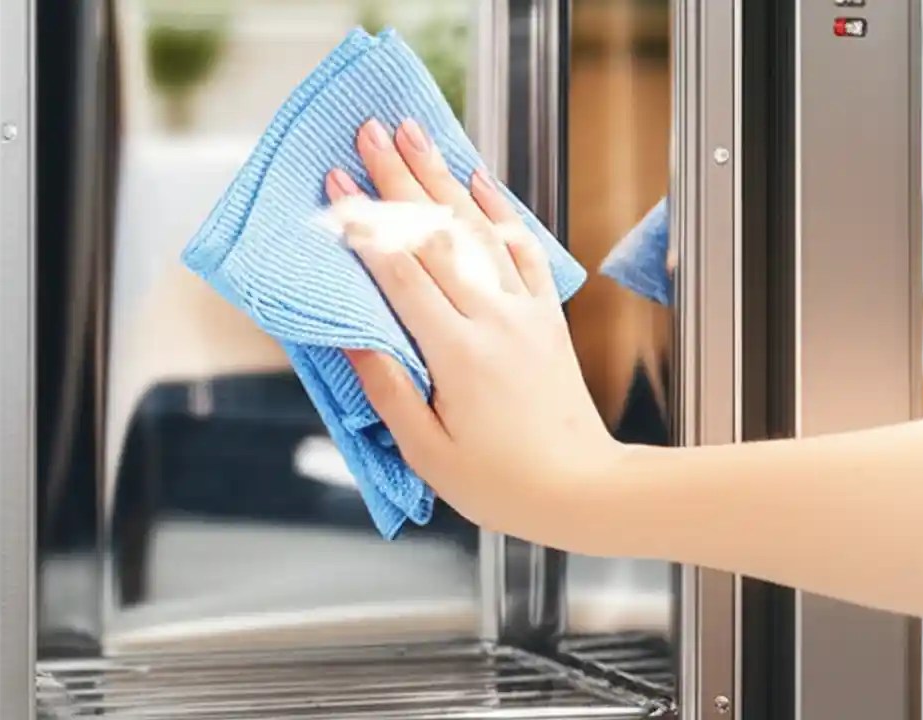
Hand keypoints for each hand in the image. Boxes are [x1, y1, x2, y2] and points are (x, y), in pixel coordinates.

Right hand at [324, 117, 622, 534]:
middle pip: (435, 235)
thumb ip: (388, 390)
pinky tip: (478, 181)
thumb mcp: (428, 450)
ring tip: (417, 134)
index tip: (338, 185)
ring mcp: (523, 311)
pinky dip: (499, 210)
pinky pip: (521, 250)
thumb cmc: (500, 482)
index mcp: (456, 352)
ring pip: (477, 230)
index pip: (400, 273)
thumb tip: (350, 339)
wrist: (583, 489)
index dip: (366, 224)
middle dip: (399, 179)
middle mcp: (492, 318)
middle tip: (370, 132)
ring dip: (443, 178)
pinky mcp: (546, 315)